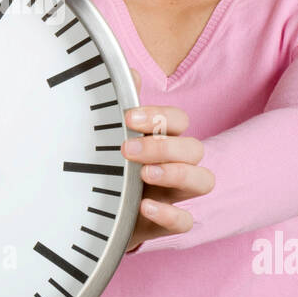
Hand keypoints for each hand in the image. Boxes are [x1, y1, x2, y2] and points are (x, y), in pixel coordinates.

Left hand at [120, 66, 213, 252]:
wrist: (94, 212)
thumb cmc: (109, 167)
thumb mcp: (110, 137)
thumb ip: (122, 104)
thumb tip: (129, 73)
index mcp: (164, 139)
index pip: (179, 120)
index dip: (160, 116)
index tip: (128, 117)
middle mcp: (176, 165)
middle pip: (194, 149)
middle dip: (163, 146)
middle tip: (127, 149)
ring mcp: (175, 195)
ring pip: (204, 181)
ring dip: (177, 174)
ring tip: (145, 174)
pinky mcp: (167, 223)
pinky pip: (186, 221)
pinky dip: (170, 214)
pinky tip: (145, 207)